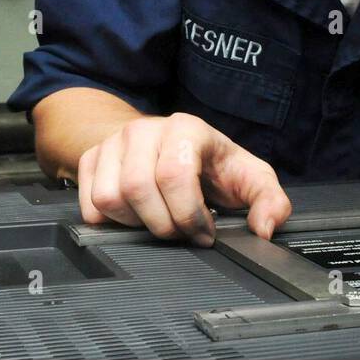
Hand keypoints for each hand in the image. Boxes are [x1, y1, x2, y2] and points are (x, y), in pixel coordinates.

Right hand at [77, 112, 291, 245]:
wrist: (169, 143)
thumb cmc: (210, 163)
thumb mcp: (249, 177)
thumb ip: (270, 200)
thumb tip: (265, 227)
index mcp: (186, 128)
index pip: (174, 174)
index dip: (188, 215)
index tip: (203, 231)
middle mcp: (145, 131)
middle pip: (138, 189)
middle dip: (164, 224)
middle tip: (181, 230)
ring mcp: (114, 143)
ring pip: (110, 198)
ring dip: (137, 222)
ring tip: (158, 219)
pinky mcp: (91, 159)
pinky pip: (89, 205)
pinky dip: (112, 221)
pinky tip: (136, 215)